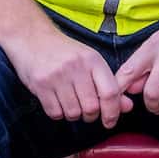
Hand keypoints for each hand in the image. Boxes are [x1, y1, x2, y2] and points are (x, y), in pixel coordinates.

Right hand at [6, 23, 131, 128]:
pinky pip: (55, 113)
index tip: (110, 120)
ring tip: (70, 102)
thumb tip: (127, 106)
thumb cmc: (63, 51)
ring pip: (73, 113)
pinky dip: (58, 113)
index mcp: (92, 60)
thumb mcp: (89, 61)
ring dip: (74, 114)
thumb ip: (108, 84)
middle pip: (92, 107)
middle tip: (86, 110)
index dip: (113, 111)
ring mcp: (57, 76)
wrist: (31, 37)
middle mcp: (76, 67)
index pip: (110, 92)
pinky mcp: (40, 84)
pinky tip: (57, 101)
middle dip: (90, 115)